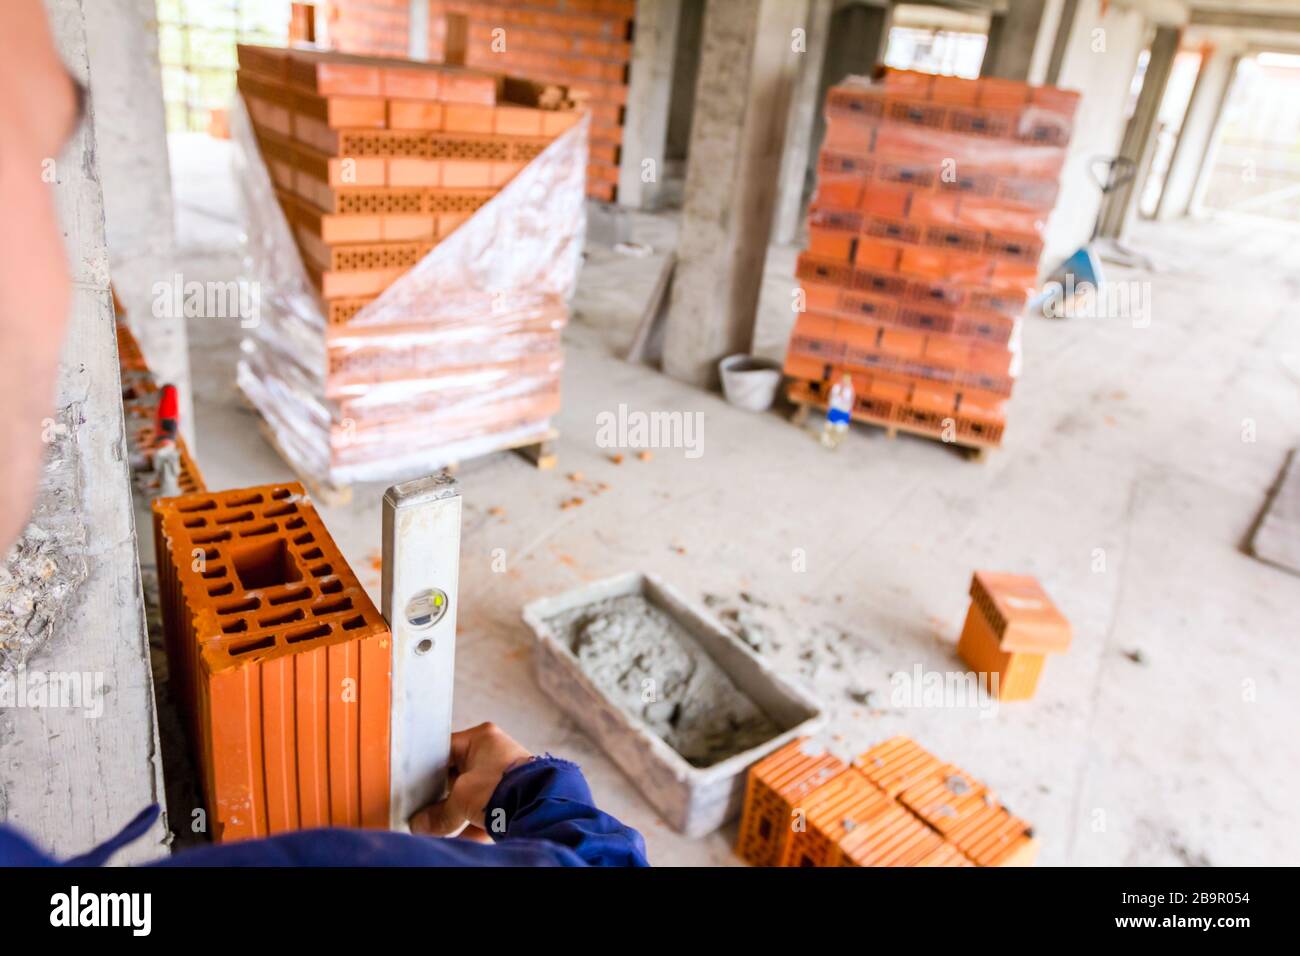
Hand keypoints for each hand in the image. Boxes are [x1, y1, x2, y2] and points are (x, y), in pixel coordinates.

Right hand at [409, 722, 531, 837]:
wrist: (538, 807)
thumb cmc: (502, 788)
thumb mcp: (461, 798)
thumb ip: (438, 813)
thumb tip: (420, 825)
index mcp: (481, 738)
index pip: (443, 749)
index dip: (425, 769)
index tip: (411, 786)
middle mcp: (494, 752)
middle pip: (457, 774)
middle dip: (440, 796)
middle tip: (422, 809)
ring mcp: (504, 775)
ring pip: (470, 795)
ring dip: (454, 812)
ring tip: (434, 826)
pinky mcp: (512, 797)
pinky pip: (485, 810)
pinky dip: (471, 824)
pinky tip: (455, 837)